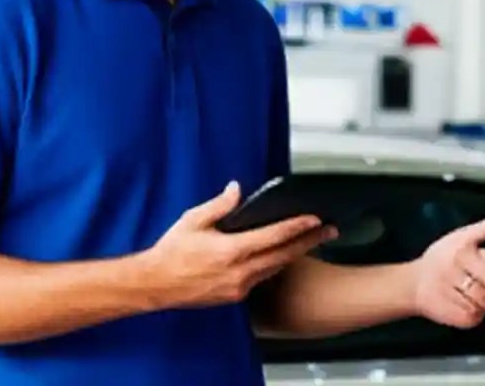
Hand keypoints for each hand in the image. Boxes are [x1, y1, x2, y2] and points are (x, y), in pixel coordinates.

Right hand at [137, 181, 335, 309]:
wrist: (154, 285)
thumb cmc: (171, 251)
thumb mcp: (193, 220)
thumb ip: (220, 205)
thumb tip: (237, 189)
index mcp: (231, 251)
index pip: (275, 236)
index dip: (299, 227)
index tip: (317, 219)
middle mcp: (240, 272)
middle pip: (285, 254)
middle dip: (310, 241)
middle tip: (331, 230)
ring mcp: (239, 287)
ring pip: (276, 268)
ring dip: (296, 253)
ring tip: (314, 240)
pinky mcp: (236, 296)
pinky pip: (263, 277)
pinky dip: (275, 265)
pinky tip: (284, 255)